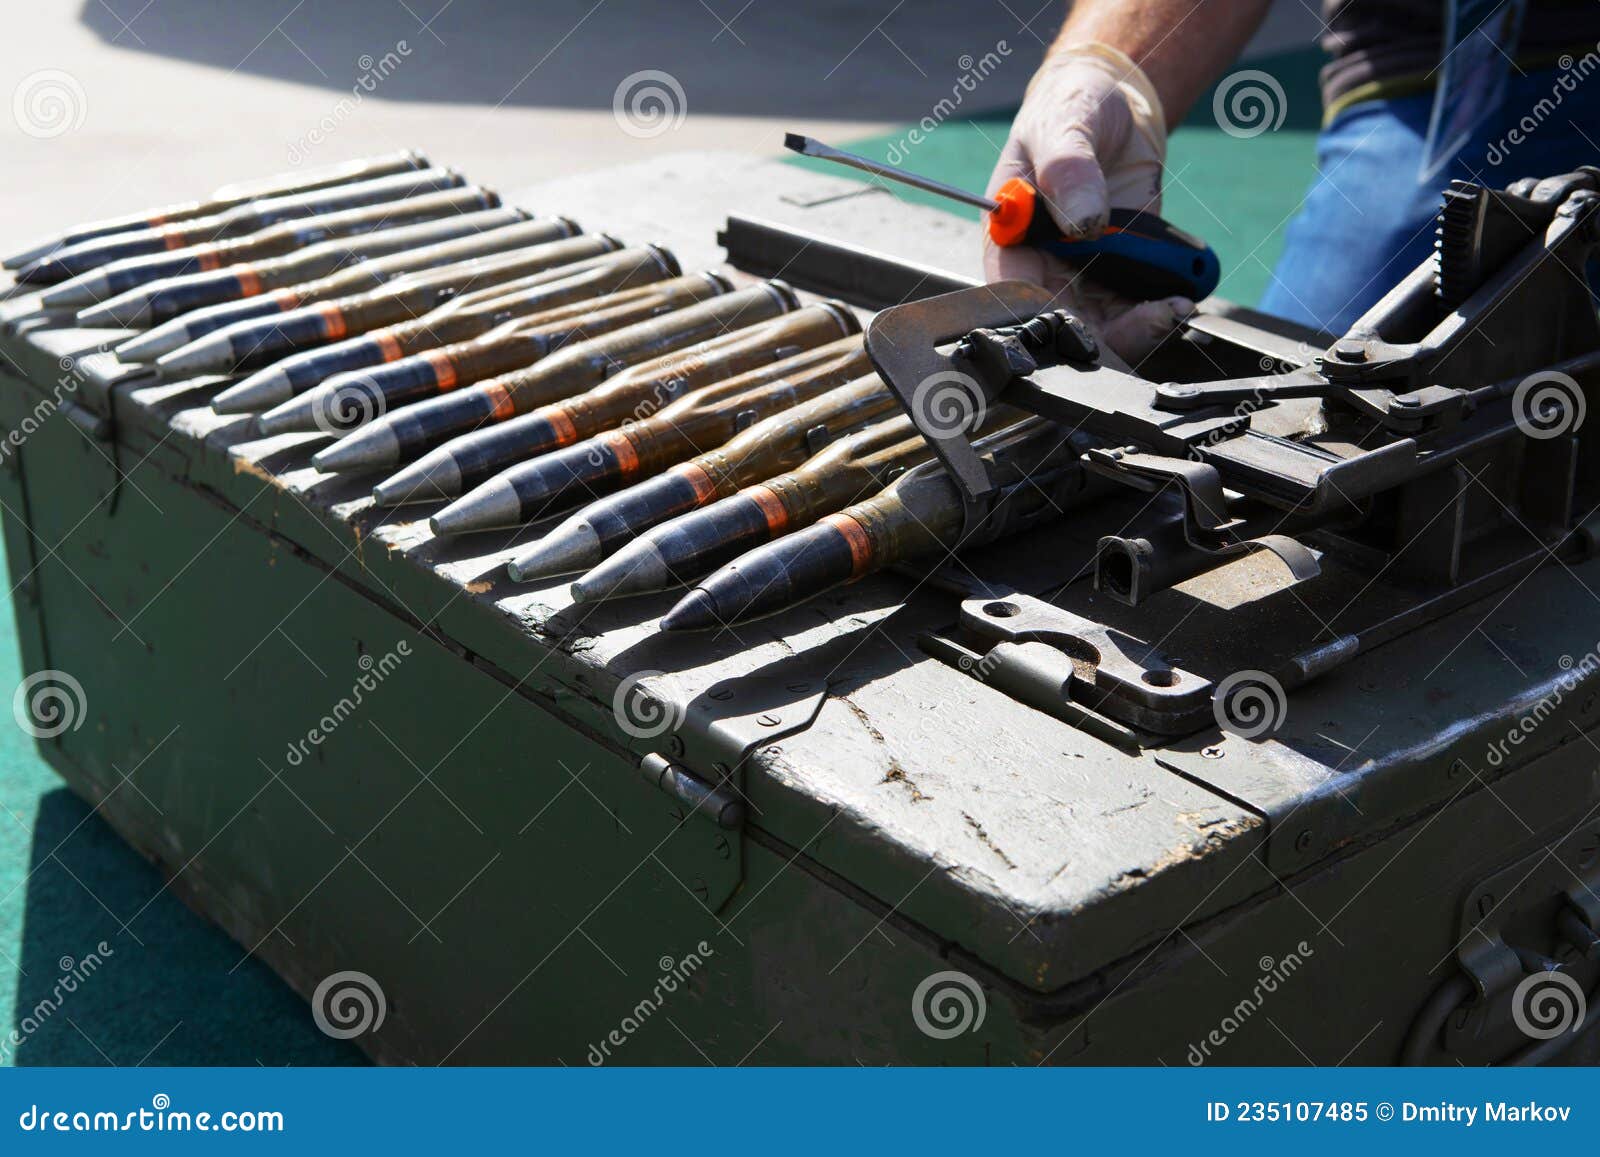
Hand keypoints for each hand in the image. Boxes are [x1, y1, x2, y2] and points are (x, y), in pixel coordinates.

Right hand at [983, 43, 1192, 361]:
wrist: (1118, 104)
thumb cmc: (1071, 106)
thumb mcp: (1064, 125)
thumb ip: (1068, 168)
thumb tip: (1082, 220)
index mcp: (1009, 239)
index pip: (1011, 296)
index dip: (1041, 320)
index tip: (1080, 324)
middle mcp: (1042, 267)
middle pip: (1059, 325)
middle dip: (1102, 337)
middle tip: (1148, 320)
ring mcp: (1083, 275)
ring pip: (1100, 328)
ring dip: (1136, 330)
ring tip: (1172, 309)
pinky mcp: (1120, 274)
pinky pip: (1134, 310)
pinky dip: (1156, 314)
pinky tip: (1180, 298)